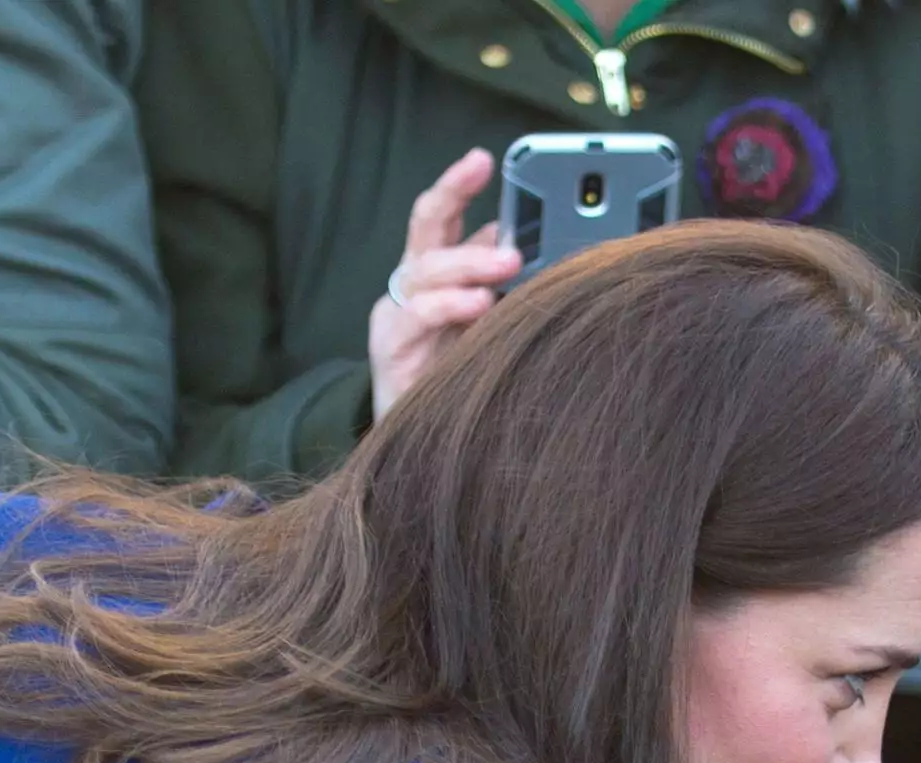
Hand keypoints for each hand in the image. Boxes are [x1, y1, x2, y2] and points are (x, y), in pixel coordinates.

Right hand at [370, 148, 522, 422]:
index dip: (457, 185)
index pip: (443, 218)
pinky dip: (448, 307)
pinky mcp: (391, 351)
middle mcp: (411, 287)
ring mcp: (396, 317)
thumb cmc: (461, 377)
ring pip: (424, 271)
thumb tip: (529, 243)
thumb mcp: (488, 323)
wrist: (423, 445)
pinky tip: (479, 305)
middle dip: (452, 199)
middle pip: (424, 229)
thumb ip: (500, 283)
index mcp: (436, 273)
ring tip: (506, 264)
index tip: (483, 159)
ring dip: (468, 264)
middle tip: (501, 201)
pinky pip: (416, 318)